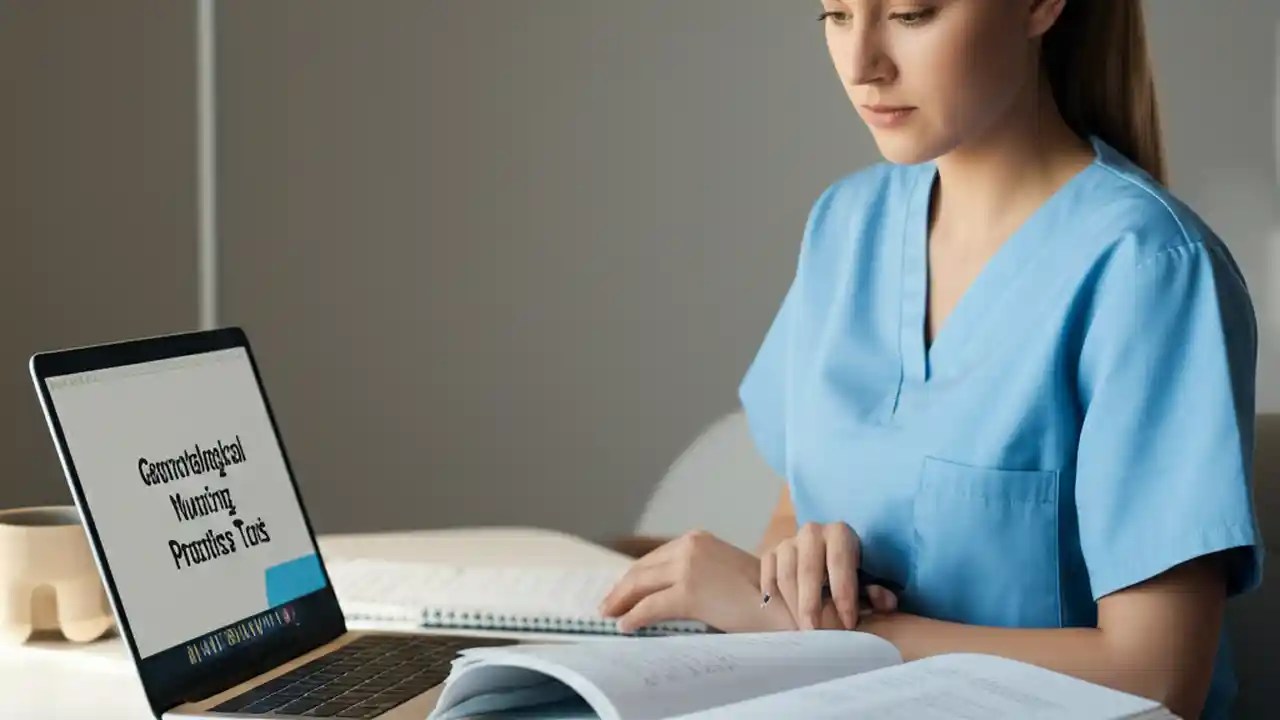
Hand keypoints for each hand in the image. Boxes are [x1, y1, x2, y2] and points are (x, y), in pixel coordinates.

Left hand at [599, 530, 797, 633]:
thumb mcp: (720, 571)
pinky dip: (634, 616)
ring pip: (641, 584)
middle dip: (622, 588)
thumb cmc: (755, 593)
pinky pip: (650, 606)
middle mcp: (690, 546)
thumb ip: (693, 572)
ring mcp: (687, 568)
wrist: (781, 603)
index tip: (622, 589)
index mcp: (697, 539)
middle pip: (642, 568)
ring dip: (621, 600)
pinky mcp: (688, 592)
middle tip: (607, 604)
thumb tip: (662, 590)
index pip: (655, 557)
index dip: (635, 575)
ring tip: (609, 614)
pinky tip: (626, 625)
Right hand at [760, 521, 897, 630]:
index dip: (843, 594)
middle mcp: (812, 532)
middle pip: (807, 569)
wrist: (825, 561)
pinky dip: (773, 594)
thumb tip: (887, 602)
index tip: (847, 624)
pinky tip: (785, 613)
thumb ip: (876, 592)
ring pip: (786, 574)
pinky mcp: (771, 553)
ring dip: (794, 605)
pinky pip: (767, 574)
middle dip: (811, 604)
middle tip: (815, 632)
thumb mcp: (868, 581)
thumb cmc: (851, 574)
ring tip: (804, 629)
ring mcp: (788, 542)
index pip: (839, 562)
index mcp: (840, 533)